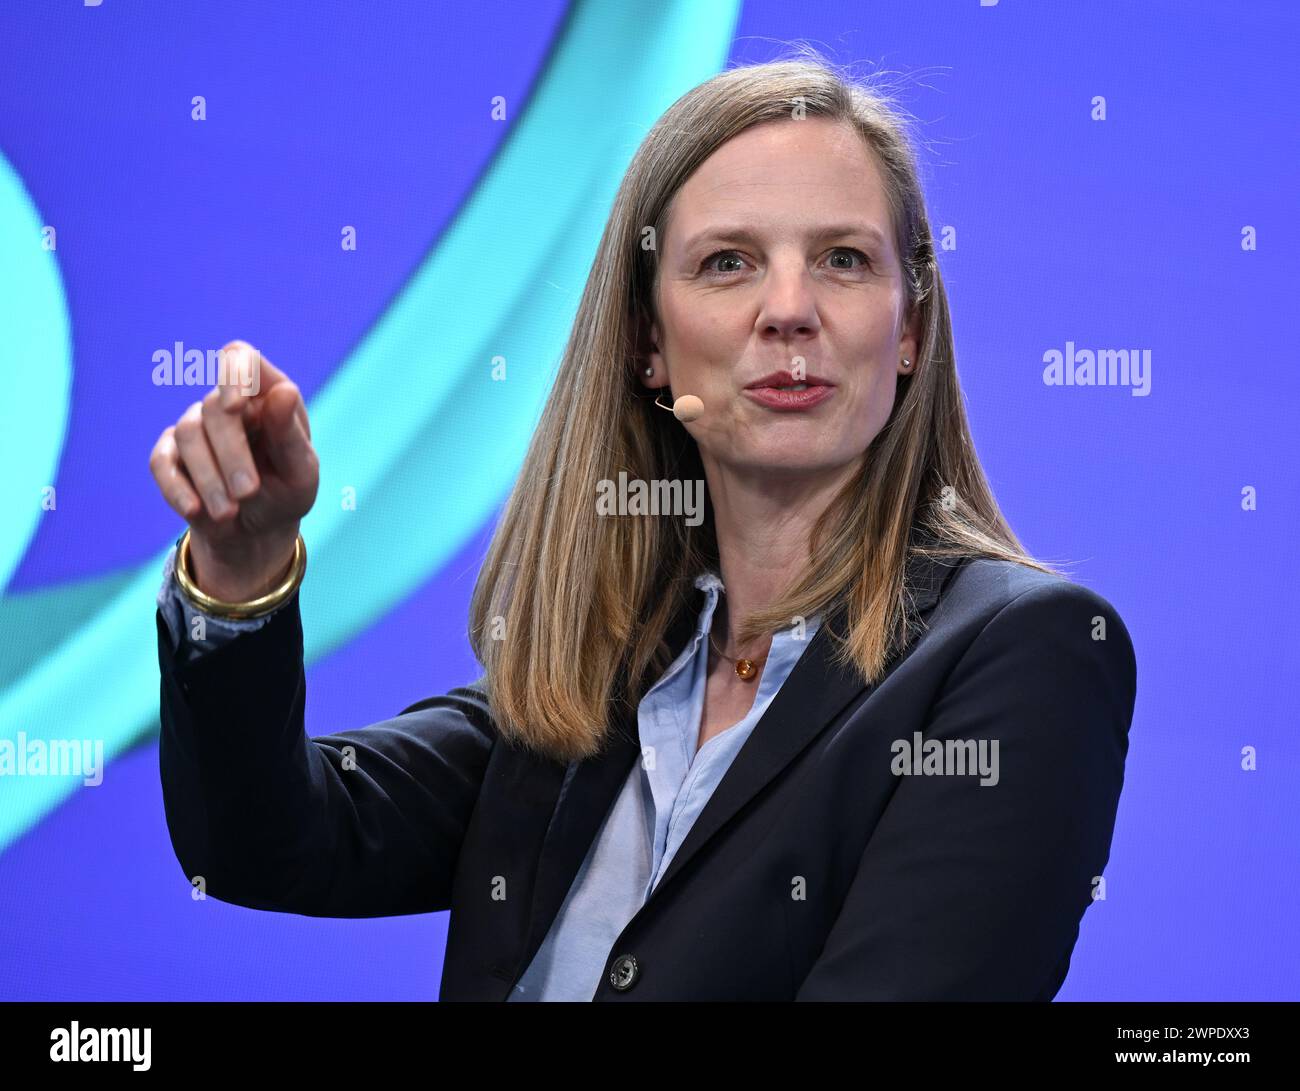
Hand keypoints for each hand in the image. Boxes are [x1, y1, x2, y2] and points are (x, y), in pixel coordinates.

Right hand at [148, 341, 319, 600]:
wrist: (258, 531)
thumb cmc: (286, 493)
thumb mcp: (299, 471)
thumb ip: (290, 433)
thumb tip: (283, 391)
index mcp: (266, 397)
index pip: (241, 359)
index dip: (233, 374)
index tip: (235, 406)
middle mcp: (228, 405)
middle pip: (214, 408)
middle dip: (230, 453)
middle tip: (248, 491)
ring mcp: (196, 427)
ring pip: (188, 434)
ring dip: (210, 477)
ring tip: (230, 512)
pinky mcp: (171, 455)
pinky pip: (161, 461)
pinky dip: (177, 487)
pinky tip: (195, 510)